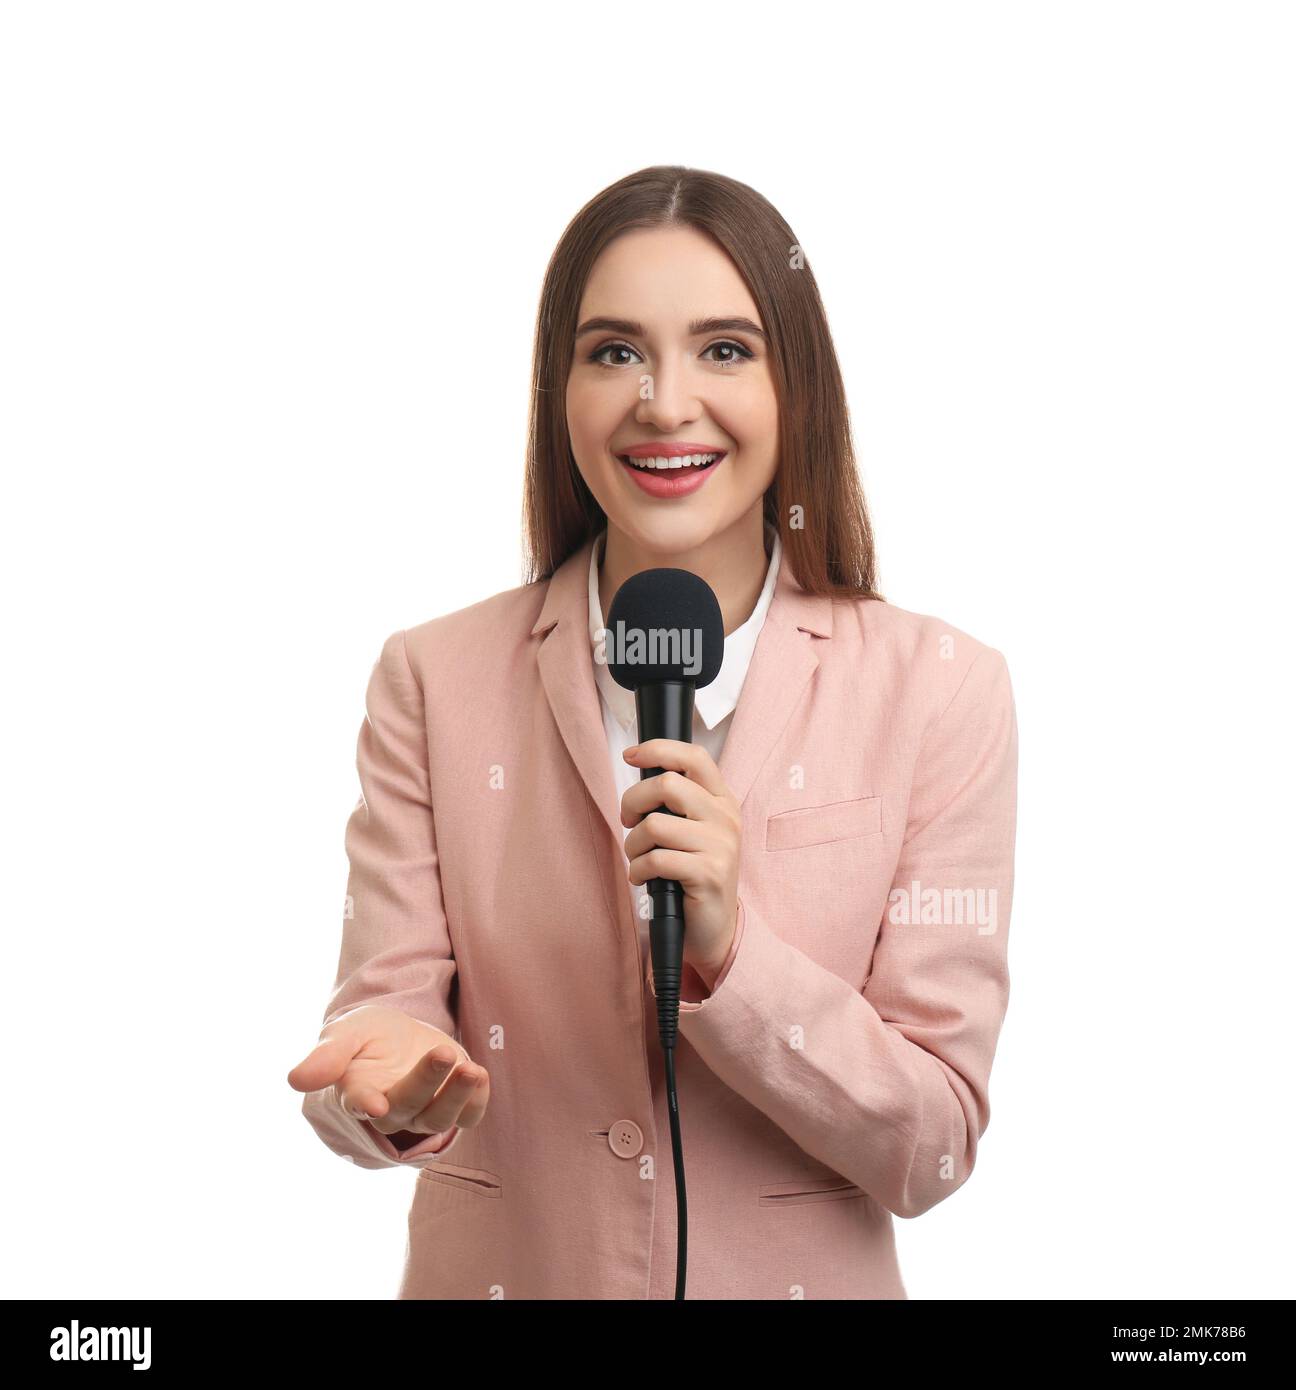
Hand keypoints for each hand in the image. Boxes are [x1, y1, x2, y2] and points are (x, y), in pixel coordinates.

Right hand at [287, 1004, 489, 1143]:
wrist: (398, 1036)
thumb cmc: (366, 1036)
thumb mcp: (347, 1031)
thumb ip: (327, 1054)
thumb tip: (295, 1080)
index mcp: (358, 1092)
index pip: (360, 1104)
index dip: (366, 1104)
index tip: (373, 1102)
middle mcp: (391, 1108)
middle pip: (407, 1107)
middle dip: (426, 1082)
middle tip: (442, 1052)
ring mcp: (423, 1110)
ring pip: (439, 1117)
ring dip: (457, 1095)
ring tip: (471, 1069)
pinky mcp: (454, 1103)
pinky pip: (468, 1115)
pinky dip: (476, 1100)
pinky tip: (481, 1076)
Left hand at [620, 738, 739, 985]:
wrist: (716, 928)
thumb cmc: (694, 875)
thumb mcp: (694, 831)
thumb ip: (677, 802)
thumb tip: (640, 770)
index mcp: (722, 800)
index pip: (694, 756)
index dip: (658, 749)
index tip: (630, 755)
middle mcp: (726, 818)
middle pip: (667, 784)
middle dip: (633, 802)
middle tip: (628, 821)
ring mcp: (721, 846)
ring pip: (655, 824)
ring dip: (632, 844)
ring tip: (637, 858)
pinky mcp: (708, 873)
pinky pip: (655, 859)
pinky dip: (638, 870)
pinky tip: (642, 878)